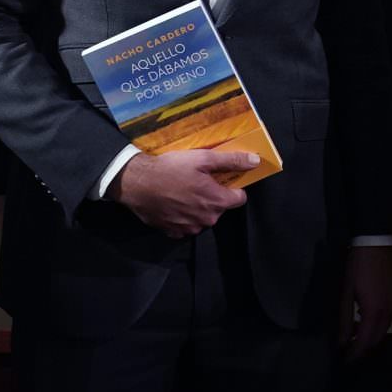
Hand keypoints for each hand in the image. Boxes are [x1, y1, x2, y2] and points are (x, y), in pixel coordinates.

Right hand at [112, 149, 258, 237]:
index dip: (232, 187)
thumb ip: (231, 161)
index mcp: (216, 202)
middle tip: (197, 181)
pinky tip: (173, 203)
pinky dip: (183, 216)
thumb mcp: (202, 158)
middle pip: (220, 208)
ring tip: (183, 191)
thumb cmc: (170, 169)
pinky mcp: (173, 232)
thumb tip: (255, 161)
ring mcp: (189, 228)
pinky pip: (186, 225)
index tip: (221, 179)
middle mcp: (206, 220)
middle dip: (213, 195)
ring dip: (198, 207)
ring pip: (203, 217)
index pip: (239, 198)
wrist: (137, 183)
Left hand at [339, 245, 391, 361]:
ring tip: (354, 336)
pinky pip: (388, 318)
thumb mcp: (345, 292)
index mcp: (374, 312)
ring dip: (371, 336)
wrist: (376, 242)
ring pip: (384, 329)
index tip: (345, 360)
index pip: (365, 341)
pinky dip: (377, 325)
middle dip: (364, 348)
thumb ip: (343, 319)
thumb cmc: (357, 266)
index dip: (355, 353)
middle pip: (377, 338)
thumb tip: (341, 341)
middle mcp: (387, 311)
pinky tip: (364, 319)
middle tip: (349, 351)